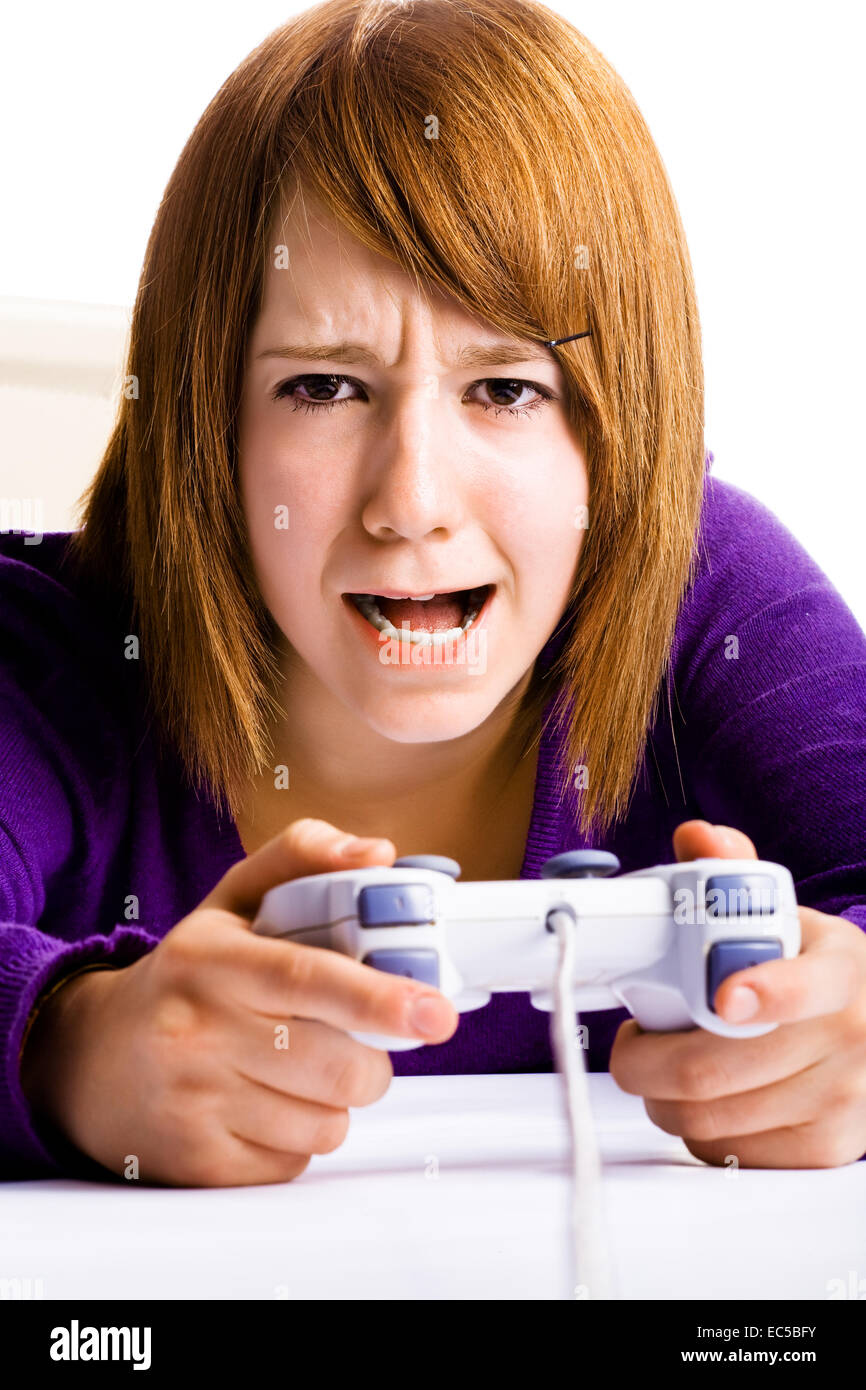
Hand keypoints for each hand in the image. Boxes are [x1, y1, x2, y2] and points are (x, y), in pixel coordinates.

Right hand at [20, 819, 457, 1186]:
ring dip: (332, 1102)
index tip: (435, 1014)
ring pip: (327, 1123)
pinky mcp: (197, 1163)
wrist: (91, 1058)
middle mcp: (198, 1032)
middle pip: (338, 1068)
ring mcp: (194, 1104)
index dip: (379, 997)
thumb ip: (302, 859)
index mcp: (214, 961)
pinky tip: (261, 1106)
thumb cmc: (185, 977)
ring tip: (291, 1070)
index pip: (307, 979)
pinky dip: (297, 1139)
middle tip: (348, 1040)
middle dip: (370, 1060)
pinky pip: (295, 1163)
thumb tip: (378, 853)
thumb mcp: (232, 904)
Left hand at [608, 820, 865, 1167]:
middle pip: (711, 1070)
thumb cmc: (815, 974)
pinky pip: (723, 1149)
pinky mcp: (821, 1149)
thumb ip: (734, 872)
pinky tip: (702, 1098)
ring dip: (660, 1097)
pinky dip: (692, 1127)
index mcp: (837, 972)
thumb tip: (697, 839)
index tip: (726, 995)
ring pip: (705, 1118)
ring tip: (664, 1066)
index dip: (762, 992)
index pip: (802, 986)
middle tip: (633, 1041)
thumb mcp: (787, 916)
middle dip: (643, 1061)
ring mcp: (837, 1101)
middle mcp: (846, 1039)